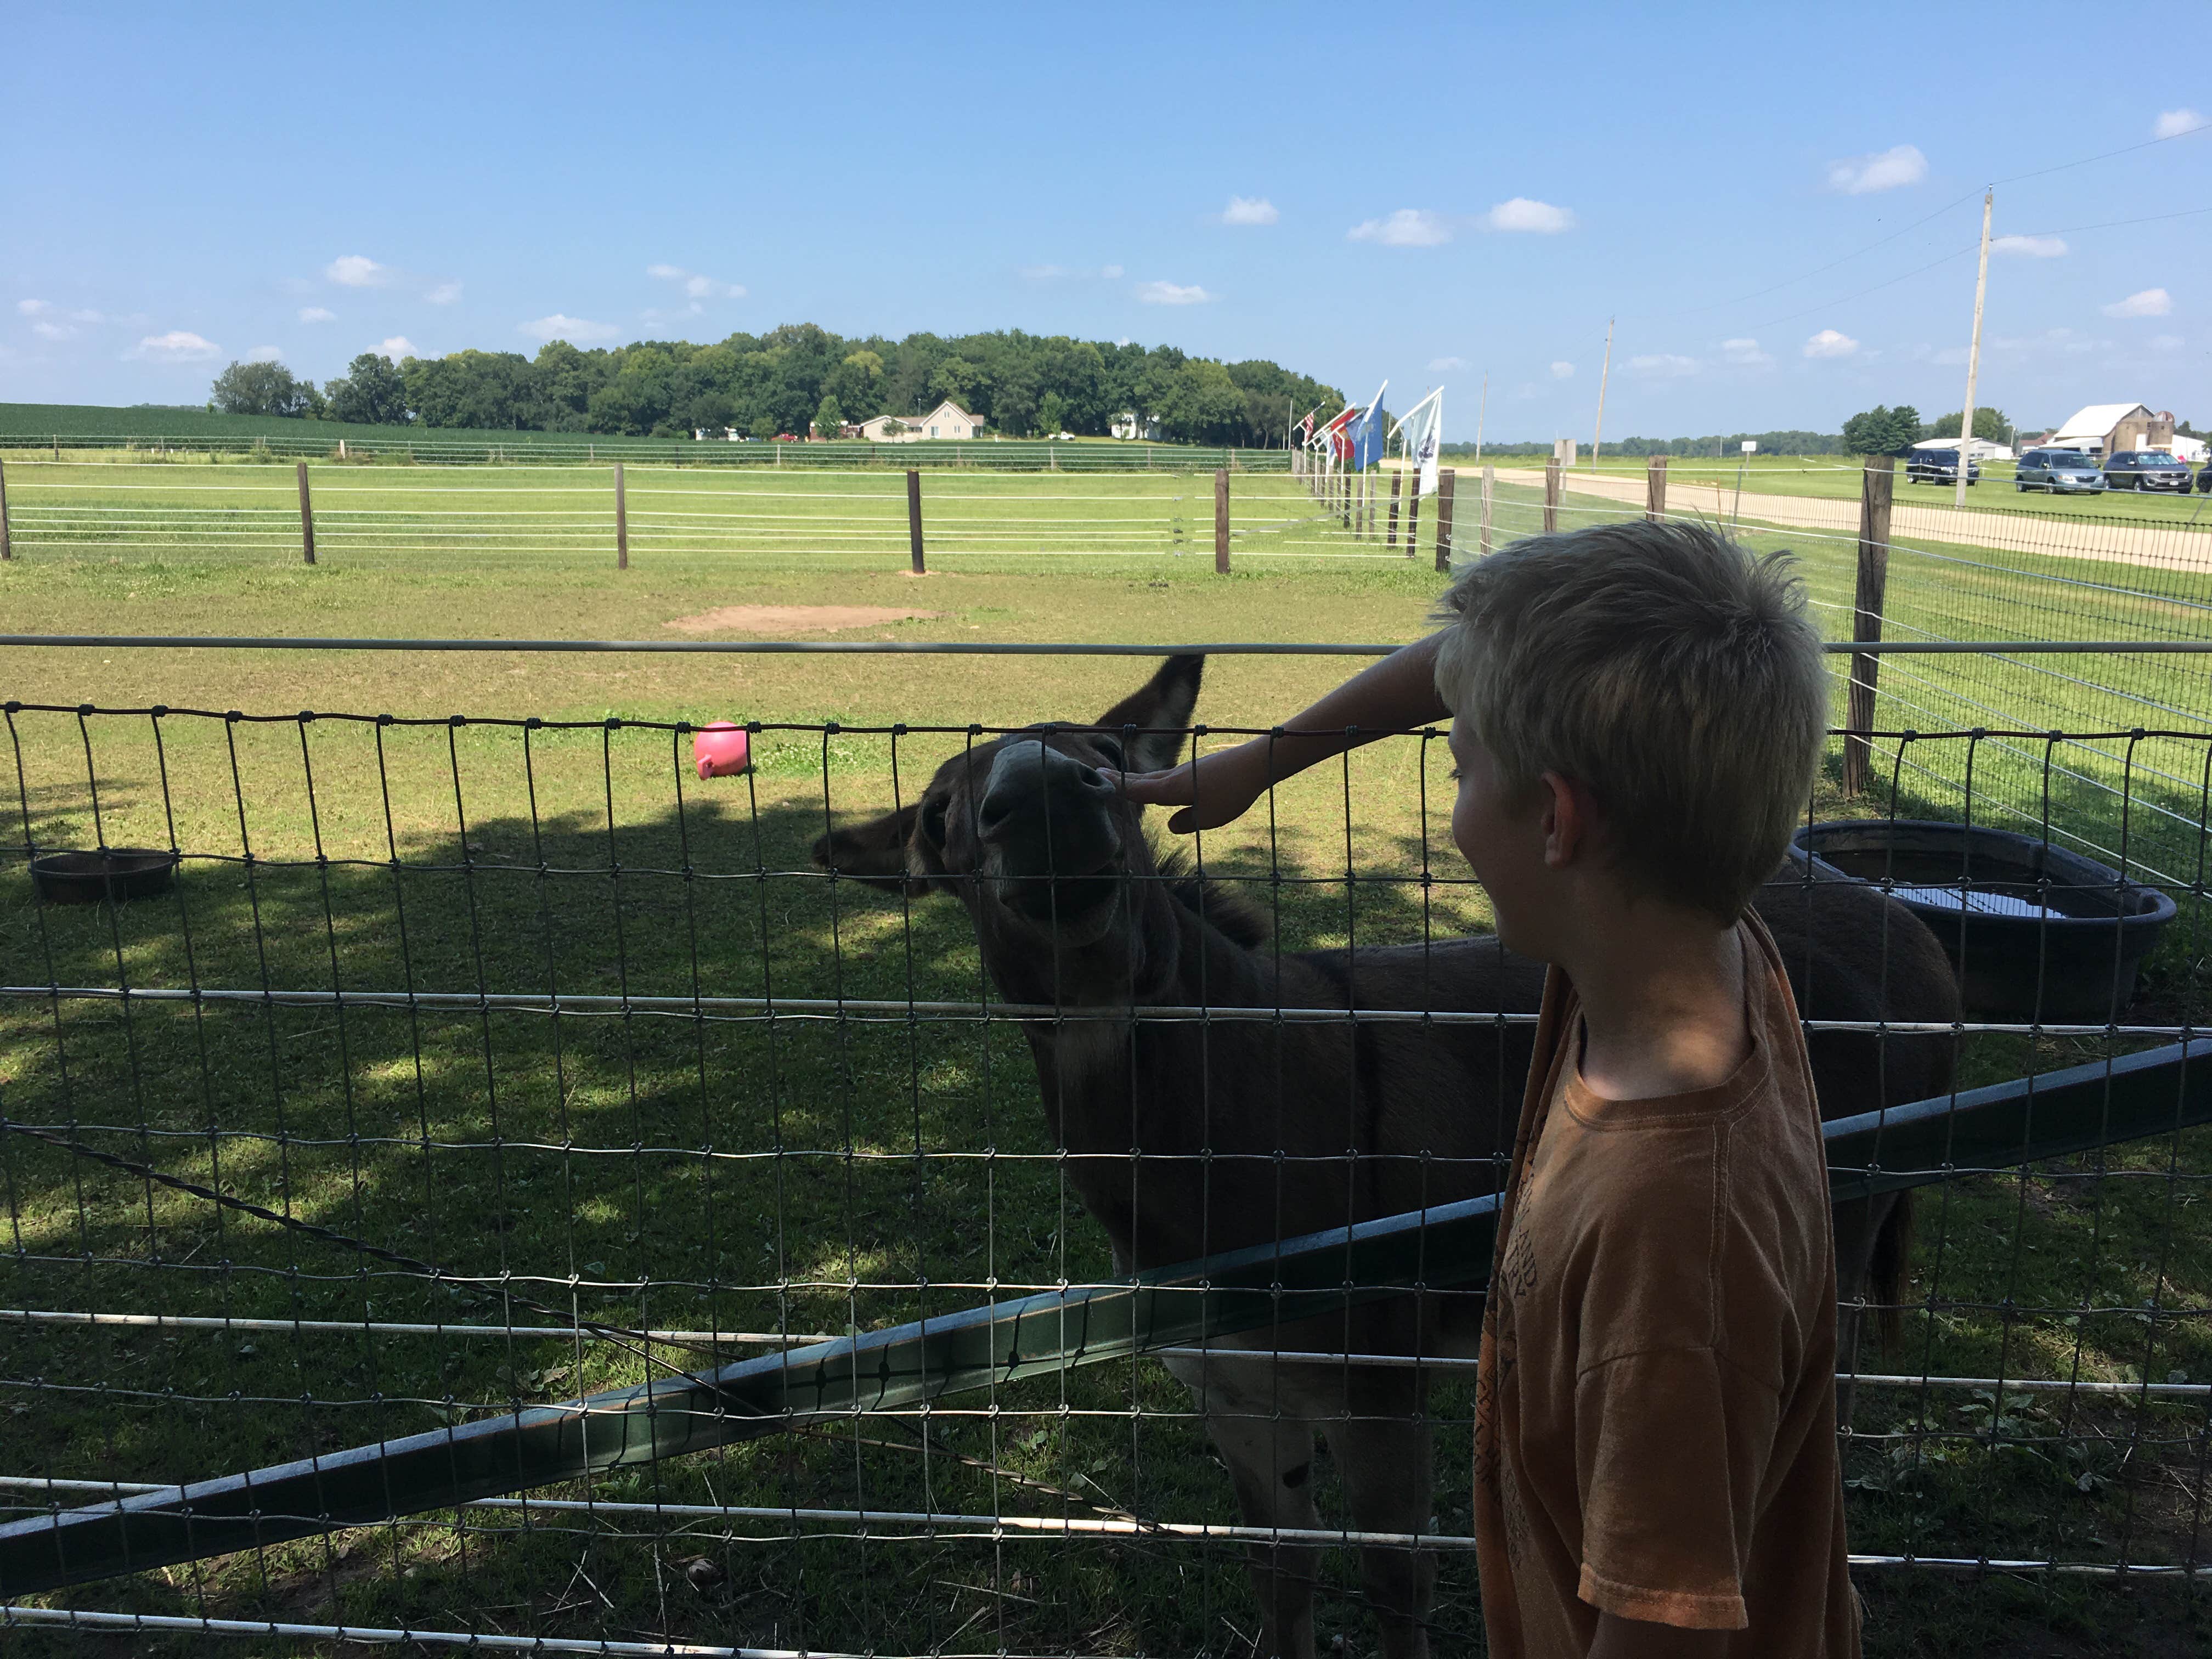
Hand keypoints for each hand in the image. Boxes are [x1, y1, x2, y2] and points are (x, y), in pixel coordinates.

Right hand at [1103, 740, 1270, 835]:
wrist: (1256, 762)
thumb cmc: (1231, 793)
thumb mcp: (1208, 817)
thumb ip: (1186, 822)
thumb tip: (1172, 824)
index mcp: (1171, 788)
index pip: (1138, 790)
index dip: (1118, 788)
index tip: (1098, 780)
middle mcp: (1175, 776)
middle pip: (1144, 779)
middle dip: (1123, 779)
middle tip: (1101, 774)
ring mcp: (1188, 770)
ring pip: (1158, 776)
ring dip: (1141, 779)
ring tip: (1128, 780)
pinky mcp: (1201, 768)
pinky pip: (1173, 776)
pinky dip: (1160, 779)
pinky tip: (1167, 785)